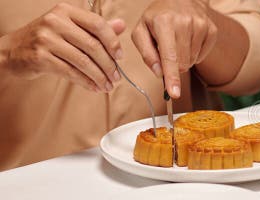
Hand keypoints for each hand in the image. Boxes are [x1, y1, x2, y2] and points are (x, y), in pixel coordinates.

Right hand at [0, 3, 124, 91]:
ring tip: (108, 85)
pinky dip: (86, 81)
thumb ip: (95, 27)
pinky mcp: (40, 57)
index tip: (120, 57)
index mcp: (66, 11)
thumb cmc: (45, 38)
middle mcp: (55, 22)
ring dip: (99, 76)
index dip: (113, 42)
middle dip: (109, 65)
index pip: (98, 24)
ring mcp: (46, 39)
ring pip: (83, 61)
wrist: (11, 50)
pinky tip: (94, 87)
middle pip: (92, 45)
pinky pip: (70, 72)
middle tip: (116, 77)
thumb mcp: (69, 27)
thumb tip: (121, 24)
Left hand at [132, 0, 217, 97]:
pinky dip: (194, 54)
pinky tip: (188, 41)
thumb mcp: (142, 30)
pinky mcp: (212, 30)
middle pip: (182, 63)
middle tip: (168, 51)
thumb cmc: (158, 17)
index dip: (171, 77)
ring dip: (183, 58)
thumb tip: (158, 72)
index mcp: (164, 22)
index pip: (169, 56)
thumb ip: (146, 53)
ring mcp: (201, 25)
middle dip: (174, 65)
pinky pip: (202, 56)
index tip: (174, 93)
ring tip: (178, 42)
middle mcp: (185, 22)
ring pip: (192, 61)